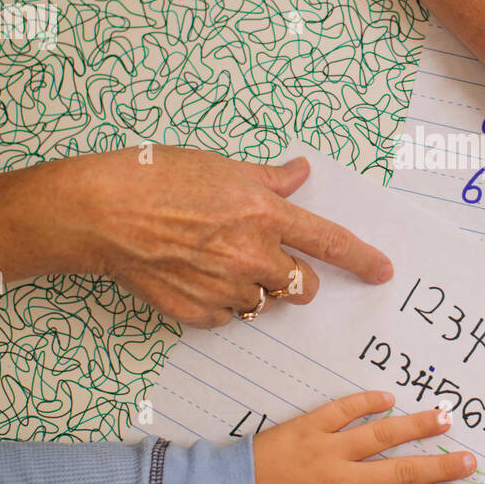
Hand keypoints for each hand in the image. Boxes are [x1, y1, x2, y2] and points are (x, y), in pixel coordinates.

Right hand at [74, 147, 393, 325]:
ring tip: (218, 262)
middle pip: (304, 286)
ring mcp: (225, 289)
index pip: (331, 243)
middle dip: (297, 277)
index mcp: (265, 215)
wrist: (101, 212)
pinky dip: (221, 303)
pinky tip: (195, 277)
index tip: (382, 272)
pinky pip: (229, 317)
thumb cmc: (156, 178)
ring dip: (256, 289)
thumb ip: (269, 179)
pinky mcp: (198, 313)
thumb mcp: (221, 166)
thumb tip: (300, 174)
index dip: (363, 260)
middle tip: (268, 258)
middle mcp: (253, 256)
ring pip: (265, 303)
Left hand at [252, 390, 474, 483]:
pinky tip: (388, 398)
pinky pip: (343, 409)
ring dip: (415, 427)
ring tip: (443, 419)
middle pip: (402, 471)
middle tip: (468, 459)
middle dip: (439, 466)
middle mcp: (342, 480)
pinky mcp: (308, 426)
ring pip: (380, 435)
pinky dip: (366, 402)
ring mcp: (327, 449)